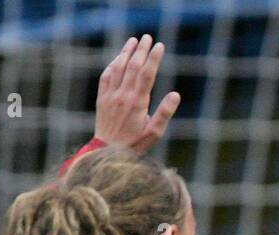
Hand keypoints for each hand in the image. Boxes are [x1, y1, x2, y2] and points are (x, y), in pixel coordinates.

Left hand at [94, 34, 180, 152]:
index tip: (160, 46)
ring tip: (133, 41)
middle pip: (133, 66)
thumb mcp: (154, 133)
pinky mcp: (102, 98)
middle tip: (148, 38)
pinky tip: (118, 58)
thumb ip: (164, 113)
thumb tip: (176, 95)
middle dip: (141, 50)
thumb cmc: (134, 145)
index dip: (153, 58)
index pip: (147, 74)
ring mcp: (110, 95)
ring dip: (126, 52)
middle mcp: (122, 95)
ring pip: (118, 67)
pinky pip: (107, 75)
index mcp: (137, 102)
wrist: (106, 152)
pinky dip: (113, 64)